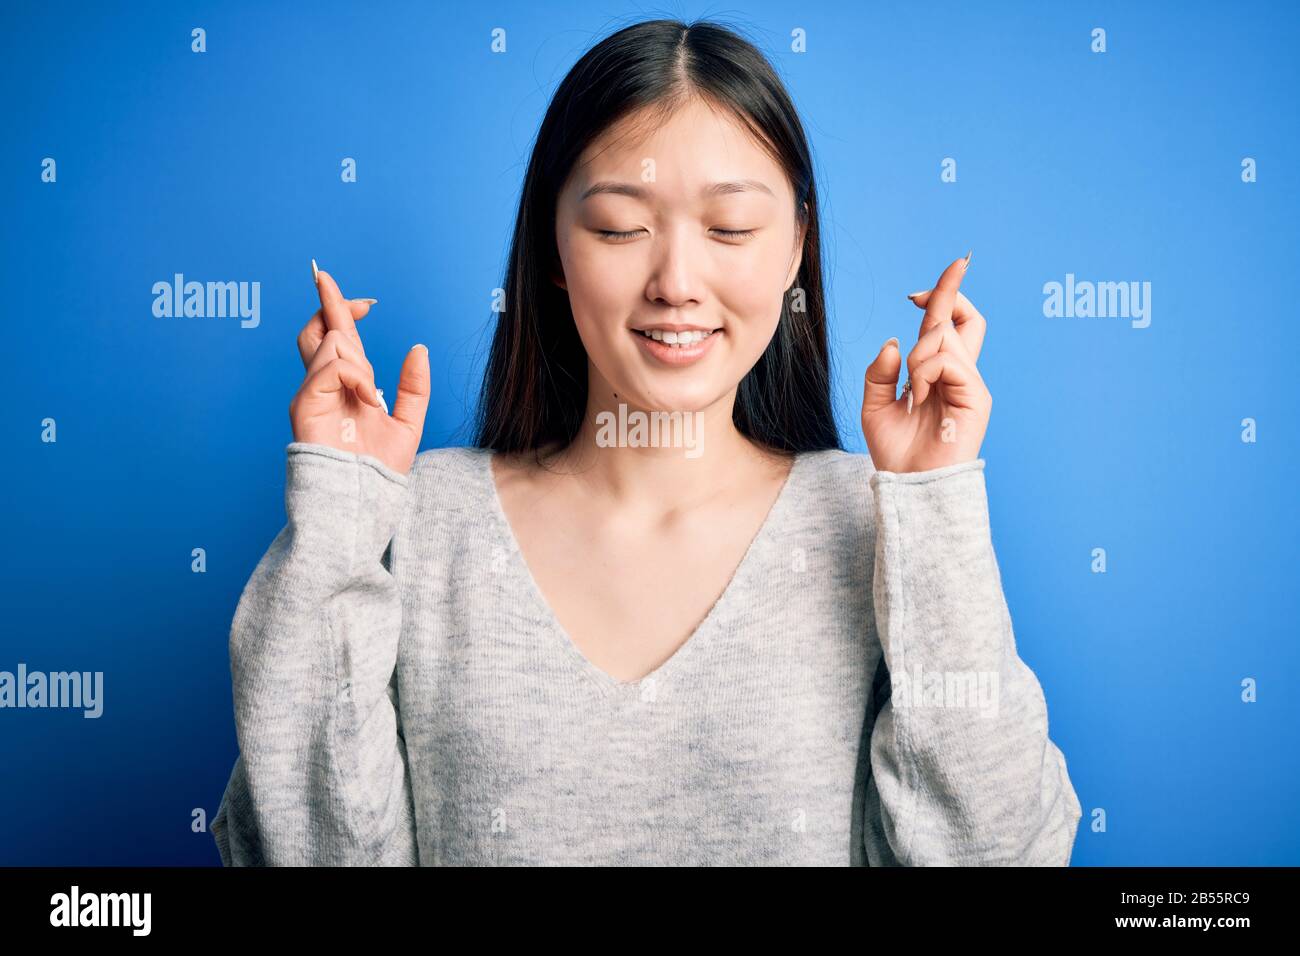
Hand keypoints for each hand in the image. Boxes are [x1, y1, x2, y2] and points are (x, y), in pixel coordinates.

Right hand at [289, 267, 430, 474]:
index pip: (339, 338)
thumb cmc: (379, 472)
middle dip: (332, 303)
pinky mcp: (305, 405)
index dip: (343, 311)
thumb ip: (414, 387)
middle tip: (359, 299)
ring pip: (330, 343)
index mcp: (349, 387)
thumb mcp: (409, 422)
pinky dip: (354, 376)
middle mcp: (326, 387)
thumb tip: (419, 349)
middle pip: (317, 331)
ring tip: (372, 395)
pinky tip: (368, 399)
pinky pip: (330, 368)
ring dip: (360, 360)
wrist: (364, 501)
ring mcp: (313, 395)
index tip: (367, 301)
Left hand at [861, 253, 991, 472]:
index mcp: (935, 375)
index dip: (938, 301)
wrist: (908, 484)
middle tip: (925, 287)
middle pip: (965, 319)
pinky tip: (919, 396)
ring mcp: (969, 384)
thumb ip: (880, 373)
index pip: (944, 327)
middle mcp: (957, 375)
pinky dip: (926, 372)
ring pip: (945, 337)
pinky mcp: (977, 396)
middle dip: (948, 292)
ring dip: (918, 355)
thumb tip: (894, 343)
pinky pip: (947, 361)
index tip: (915, 293)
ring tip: (911, 388)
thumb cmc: (895, 452)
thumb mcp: (875, 405)